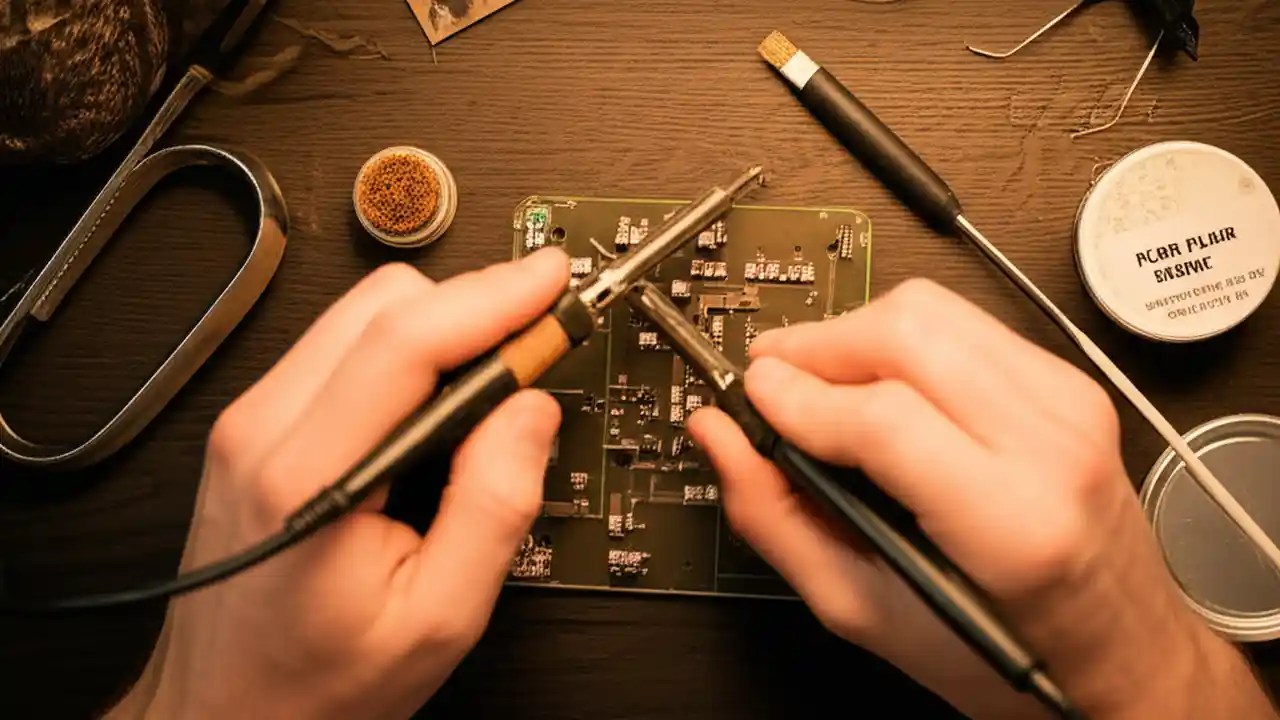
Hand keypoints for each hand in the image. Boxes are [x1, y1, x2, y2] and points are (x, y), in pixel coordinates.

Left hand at [107, 249, 568, 719]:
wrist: (224, 709)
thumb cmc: (317, 680)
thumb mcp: (438, 617)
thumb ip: (494, 505)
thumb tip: (531, 410)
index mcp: (307, 475)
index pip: (404, 341)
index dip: (491, 298)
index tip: (551, 282)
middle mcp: (263, 429)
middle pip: (383, 303)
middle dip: (473, 309)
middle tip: (534, 349)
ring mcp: (250, 422)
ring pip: (361, 314)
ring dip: (440, 331)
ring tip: (488, 391)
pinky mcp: (254, 425)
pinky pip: (341, 348)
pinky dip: (404, 355)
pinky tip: (435, 408)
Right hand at [689, 279, 1275, 719]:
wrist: (1117, 648)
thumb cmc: (1010, 652)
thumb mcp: (868, 614)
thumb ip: (779, 520)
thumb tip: (721, 439)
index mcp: (1013, 527)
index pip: (884, 417)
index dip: (799, 398)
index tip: (752, 399)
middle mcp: (1054, 449)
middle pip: (907, 333)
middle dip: (817, 344)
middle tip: (773, 382)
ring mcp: (1069, 404)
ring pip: (932, 309)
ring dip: (853, 334)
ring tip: (819, 384)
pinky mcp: (1068, 382)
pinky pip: (962, 321)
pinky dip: (900, 340)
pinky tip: (878, 385)